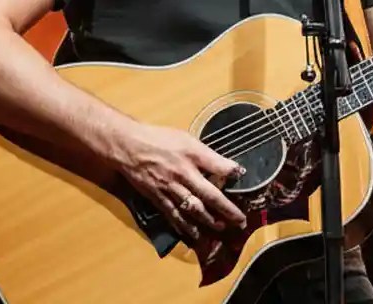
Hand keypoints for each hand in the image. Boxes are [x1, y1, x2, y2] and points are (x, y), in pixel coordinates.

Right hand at [113, 122, 247, 240]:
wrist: (129, 146)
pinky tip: (194, 233)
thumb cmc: (159, 138)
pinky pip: (173, 214)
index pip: (218, 165)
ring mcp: (170, 187)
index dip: (232, 172)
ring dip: (209, 220)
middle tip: (240, 220)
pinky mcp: (158, 197)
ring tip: (221, 228)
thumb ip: (203, 153)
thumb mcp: (185, 138)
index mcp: (192, 154)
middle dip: (227, 209)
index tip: (242, 176)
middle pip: (210, 194)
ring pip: (193, 208)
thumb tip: (223, 166)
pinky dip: (184, 225)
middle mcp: (184, 172)